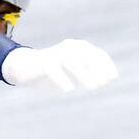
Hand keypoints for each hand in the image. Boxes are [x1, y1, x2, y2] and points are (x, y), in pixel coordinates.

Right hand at [1, 40, 118, 92]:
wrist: (27, 67)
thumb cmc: (56, 71)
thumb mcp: (76, 72)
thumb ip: (91, 74)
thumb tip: (110, 79)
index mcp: (80, 48)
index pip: (98, 55)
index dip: (106, 66)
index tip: (112, 79)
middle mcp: (69, 47)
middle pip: (86, 56)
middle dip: (97, 70)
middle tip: (101, 86)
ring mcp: (55, 54)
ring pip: (71, 61)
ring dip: (84, 74)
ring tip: (92, 88)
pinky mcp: (42, 62)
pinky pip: (52, 68)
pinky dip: (62, 79)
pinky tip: (69, 90)